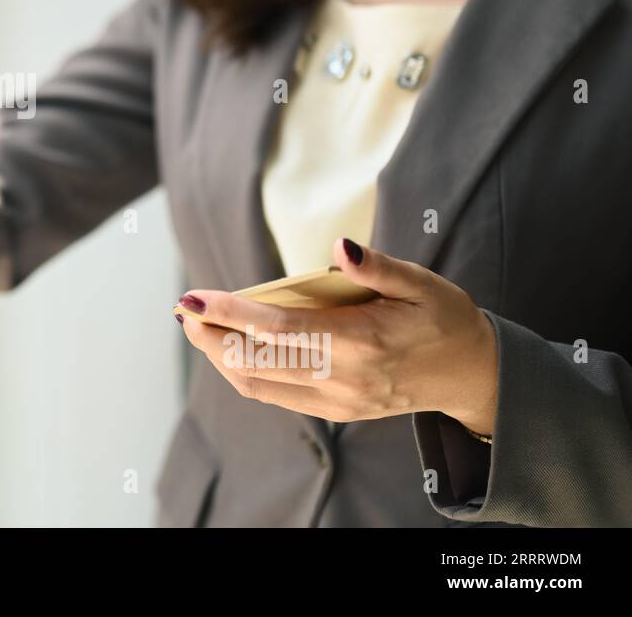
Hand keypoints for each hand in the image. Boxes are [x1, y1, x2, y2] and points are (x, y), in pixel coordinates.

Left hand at [177, 238, 498, 436]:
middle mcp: (344, 379)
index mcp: (363, 343)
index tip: (195, 299)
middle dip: (213, 337)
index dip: (231, 314)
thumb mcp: (423, 283)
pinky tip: (231, 347)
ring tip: (199, 326)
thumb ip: (377, 267)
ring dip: (221, 357)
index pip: (279, 330)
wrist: (473, 375)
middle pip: (256, 364)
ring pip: (259, 385)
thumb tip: (340, 247)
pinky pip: (276, 395)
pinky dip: (245, 372)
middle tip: (185, 310)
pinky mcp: (336, 411)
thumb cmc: (445, 319)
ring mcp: (338, 401)